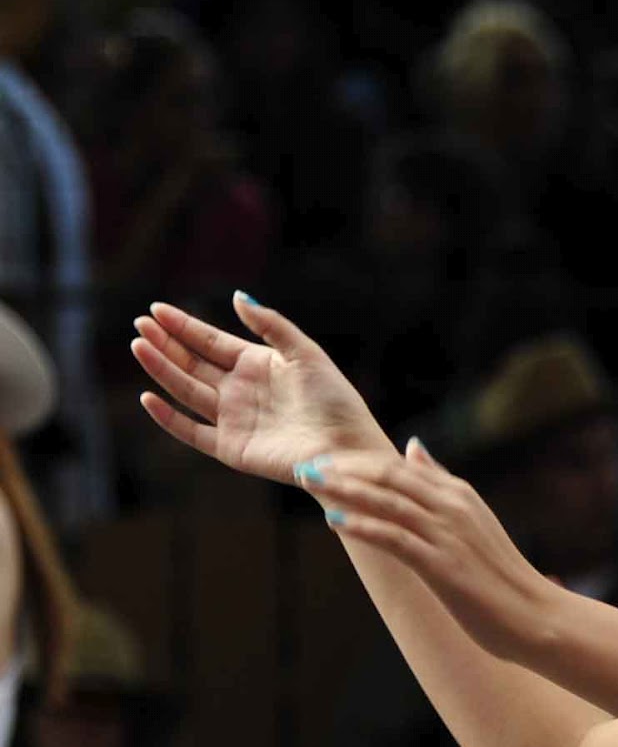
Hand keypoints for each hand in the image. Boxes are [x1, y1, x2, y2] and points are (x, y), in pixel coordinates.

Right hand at [130, 294, 389, 485]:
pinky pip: (192, 432)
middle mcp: (241, 391)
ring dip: (162, 370)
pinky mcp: (231, 448)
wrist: (347, 450)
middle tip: (141, 325)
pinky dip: (169, 417)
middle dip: (166, 344)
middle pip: (193, 363)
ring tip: (140, 346)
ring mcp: (234, 420)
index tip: (156, 309)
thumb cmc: (335, 402)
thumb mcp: (306, 354)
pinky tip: (149, 397)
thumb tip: (238, 296)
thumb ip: (271, 326)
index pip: (211, 342)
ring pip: (187, 391)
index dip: (184, 326)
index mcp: (258, 365)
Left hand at [293, 438, 550, 661]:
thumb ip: (441, 484)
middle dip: (344, 468)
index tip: (326, 459)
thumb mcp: (473, 518)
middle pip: (389, 475)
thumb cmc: (503, 576)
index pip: (400, 466)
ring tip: (310, 482)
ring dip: (344, 489)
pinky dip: (363, 525)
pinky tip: (335, 520)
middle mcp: (453, 506)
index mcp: (459, 494)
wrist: (536, 615)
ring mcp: (448, 535)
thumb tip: (413, 447)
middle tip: (306, 466)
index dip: (359, 461)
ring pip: (388, 501)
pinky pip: (396, 538)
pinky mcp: (443, 565)